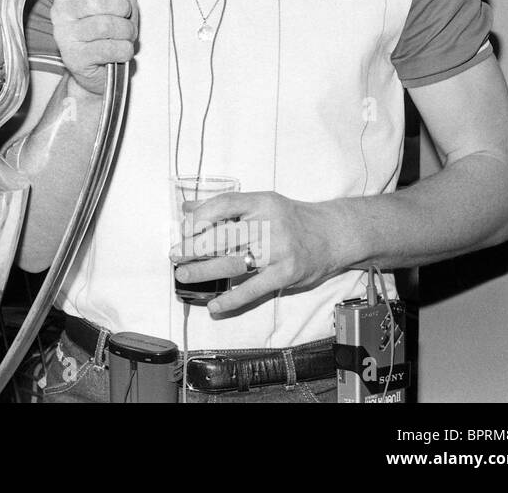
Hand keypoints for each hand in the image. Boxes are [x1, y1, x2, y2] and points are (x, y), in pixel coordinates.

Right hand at [46, 0, 137, 94]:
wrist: (105, 68)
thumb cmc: (111, 26)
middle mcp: (60, 14)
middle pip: (95, 1)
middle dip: (122, 7)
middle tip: (124, 15)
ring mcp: (65, 37)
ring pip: (105, 26)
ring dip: (126, 31)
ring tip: (125, 35)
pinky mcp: (75, 59)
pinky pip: (110, 49)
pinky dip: (125, 49)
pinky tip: (120, 50)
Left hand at [169, 191, 354, 316]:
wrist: (334, 234)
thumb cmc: (291, 218)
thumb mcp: (262, 203)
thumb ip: (226, 206)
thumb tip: (187, 208)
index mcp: (261, 203)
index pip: (225, 204)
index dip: (201, 216)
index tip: (183, 228)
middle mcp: (269, 224)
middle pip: (223, 236)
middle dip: (194, 247)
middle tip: (174, 255)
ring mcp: (278, 251)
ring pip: (232, 263)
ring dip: (203, 271)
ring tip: (183, 275)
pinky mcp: (285, 274)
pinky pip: (253, 289)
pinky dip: (232, 299)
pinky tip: (214, 305)